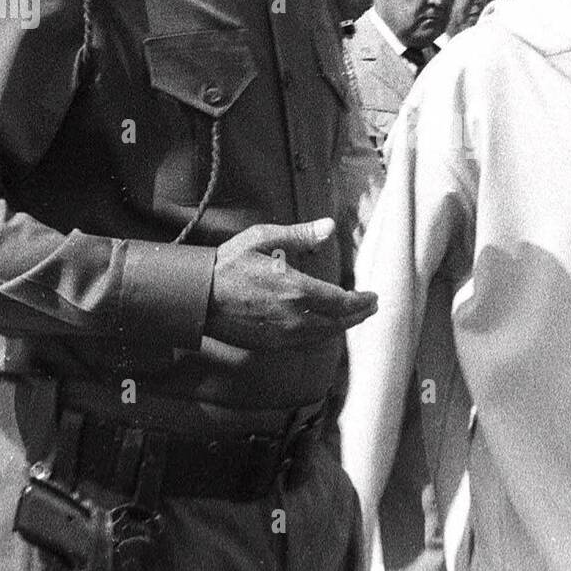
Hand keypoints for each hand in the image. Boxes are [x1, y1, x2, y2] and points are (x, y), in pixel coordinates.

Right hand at [206, 218, 376, 349]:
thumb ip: (300, 235)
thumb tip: (329, 226)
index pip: (341, 302)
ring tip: (354, 317)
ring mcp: (283, 335)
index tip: (373, 296)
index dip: (361, 301)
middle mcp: (294, 317)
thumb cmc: (229, 263)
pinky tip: (325, 328)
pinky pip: (306, 344)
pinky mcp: (271, 345)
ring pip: (324, 336)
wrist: (197, 296)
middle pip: (338, 322)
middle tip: (371, 307)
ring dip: (343, 327)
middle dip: (358, 315)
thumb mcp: (263, 238)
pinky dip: (322, 335)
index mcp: (296, 289)